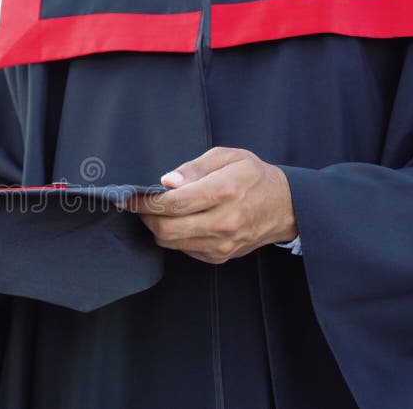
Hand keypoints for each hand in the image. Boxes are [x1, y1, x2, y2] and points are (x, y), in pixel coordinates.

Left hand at [125, 147, 297, 263]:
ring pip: (171, 242)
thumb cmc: (254, 176)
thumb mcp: (227, 157)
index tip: (127, 197)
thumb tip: (167, 182)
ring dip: (157, 227)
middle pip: (165, 229)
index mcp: (223, 192)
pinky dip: (175, 237)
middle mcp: (223, 222)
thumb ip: (194, 168)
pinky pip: (184, 250)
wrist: (285, 206)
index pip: (172, 203)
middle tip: (139, 205)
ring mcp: (222, 243)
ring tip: (159, 211)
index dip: (143, 202)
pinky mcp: (220, 256)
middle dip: (145, 217)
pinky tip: (181, 222)